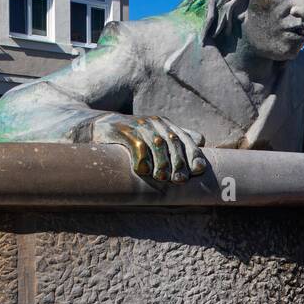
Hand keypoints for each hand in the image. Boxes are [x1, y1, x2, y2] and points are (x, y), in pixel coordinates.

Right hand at [91, 113, 205, 181]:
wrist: (100, 125)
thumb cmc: (132, 135)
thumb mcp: (155, 134)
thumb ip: (177, 138)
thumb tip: (202, 140)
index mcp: (165, 124)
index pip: (185, 139)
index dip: (193, 154)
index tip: (198, 170)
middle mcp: (154, 122)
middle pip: (172, 142)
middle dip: (178, 163)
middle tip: (179, 180)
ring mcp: (138, 125)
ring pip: (157, 144)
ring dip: (162, 163)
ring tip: (161, 178)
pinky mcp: (122, 130)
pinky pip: (137, 145)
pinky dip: (142, 159)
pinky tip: (142, 171)